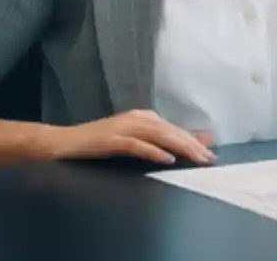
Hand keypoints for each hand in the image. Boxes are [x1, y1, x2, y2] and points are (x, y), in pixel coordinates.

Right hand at [39, 109, 215, 165]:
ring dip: (180, 147)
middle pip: (170, 131)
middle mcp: (137, 118)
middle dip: (192, 145)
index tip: (211, 151)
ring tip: (196, 158)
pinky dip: (153, 152)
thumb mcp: (131, 140)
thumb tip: (182, 148)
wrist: (66, 141)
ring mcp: (124, 127)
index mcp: (143, 117)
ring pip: (159, 136)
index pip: (174, 128)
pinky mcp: (112, 139)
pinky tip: (167, 159)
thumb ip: (155, 142)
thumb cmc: (99, 142)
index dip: (193, 139)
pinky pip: (137, 145)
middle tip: (209, 158)